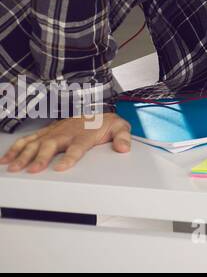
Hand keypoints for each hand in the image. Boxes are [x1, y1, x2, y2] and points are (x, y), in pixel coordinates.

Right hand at [1, 113, 131, 172]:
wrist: (94, 106)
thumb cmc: (105, 121)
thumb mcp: (120, 126)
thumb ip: (123, 137)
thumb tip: (124, 148)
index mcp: (84, 135)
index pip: (76, 148)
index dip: (69, 158)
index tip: (61, 168)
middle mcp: (65, 134)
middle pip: (51, 146)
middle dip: (40, 158)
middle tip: (32, 170)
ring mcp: (53, 132)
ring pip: (35, 144)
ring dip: (24, 155)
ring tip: (14, 167)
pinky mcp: (45, 132)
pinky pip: (28, 140)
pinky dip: (16, 148)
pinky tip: (7, 159)